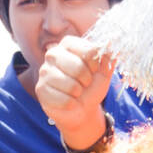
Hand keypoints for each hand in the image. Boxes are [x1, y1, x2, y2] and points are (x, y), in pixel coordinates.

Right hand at [35, 35, 114, 149]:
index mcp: (68, 44)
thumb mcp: (103, 71)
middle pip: (78, 67)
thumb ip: (107, 56)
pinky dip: (71, 104)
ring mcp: (45, 71)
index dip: (95, 65)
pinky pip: (64, 100)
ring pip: (71, 86)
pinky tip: (69, 101)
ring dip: (78, 93)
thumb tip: (111, 43)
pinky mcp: (41, 89)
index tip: (94, 70)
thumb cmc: (91, 86)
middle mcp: (53, 54)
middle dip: (87, 81)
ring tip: (76, 92)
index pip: (88, 50)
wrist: (82, 109)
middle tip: (84, 84)